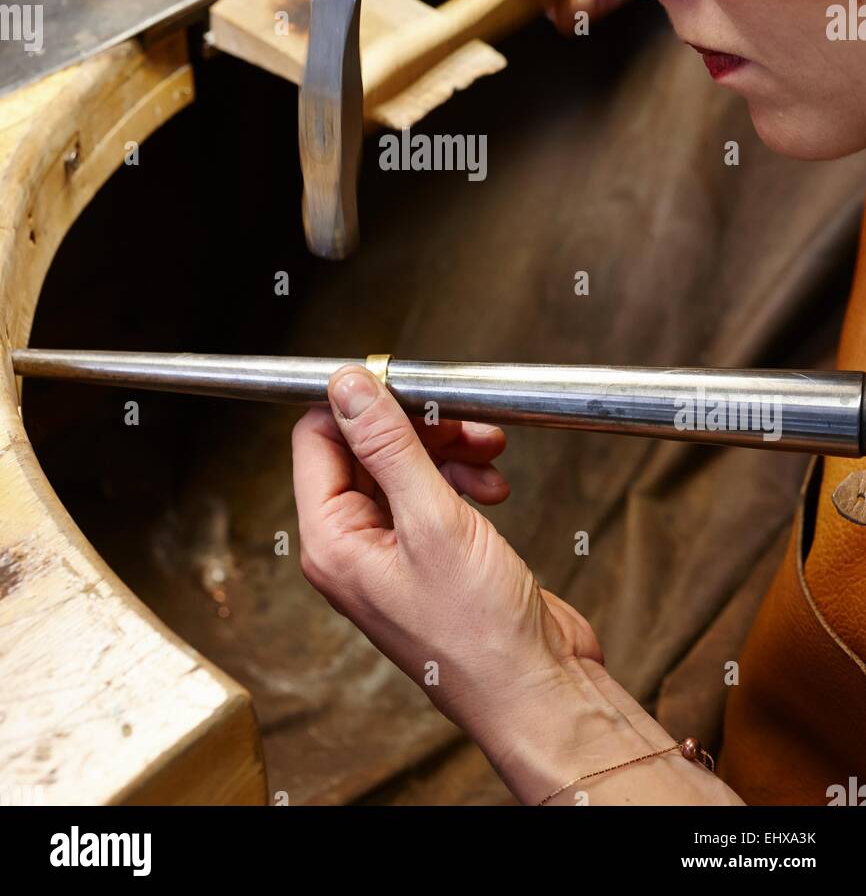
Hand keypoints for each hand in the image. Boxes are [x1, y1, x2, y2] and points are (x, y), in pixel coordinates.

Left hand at [292, 367, 743, 805]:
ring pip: (405, 467)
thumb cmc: (481, 635)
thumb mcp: (433, 520)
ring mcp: (394, 553)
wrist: (537, 690)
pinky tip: (494, 486)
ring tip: (489, 451)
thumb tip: (348, 387)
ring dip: (448, 448)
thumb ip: (389, 446)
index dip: (358, 404)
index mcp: (332, 541)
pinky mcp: (433, 556)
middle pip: (365, 449)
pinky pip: (434, 492)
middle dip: (417, 425)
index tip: (405, 381)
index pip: (317, 440)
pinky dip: (464, 478)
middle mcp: (354, 547)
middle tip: (462, 417)